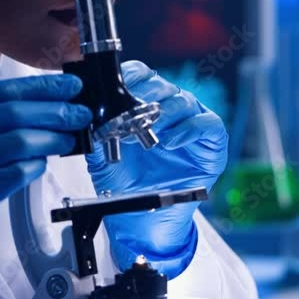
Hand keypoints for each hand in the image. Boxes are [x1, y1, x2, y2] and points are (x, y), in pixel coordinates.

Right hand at [0, 74, 91, 298]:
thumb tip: (25, 118)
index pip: (0, 91)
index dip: (40, 87)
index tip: (66, 86)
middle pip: (16, 111)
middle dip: (55, 110)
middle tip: (79, 112)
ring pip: (21, 140)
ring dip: (52, 138)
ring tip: (68, 139)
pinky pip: (18, 172)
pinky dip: (35, 167)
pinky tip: (41, 165)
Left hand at [86, 61, 227, 277]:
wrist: (141, 222)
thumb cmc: (124, 184)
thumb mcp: (101, 154)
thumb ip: (97, 131)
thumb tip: (86, 111)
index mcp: (144, 105)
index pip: (141, 76)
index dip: (131, 75)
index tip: (117, 84)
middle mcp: (169, 110)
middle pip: (162, 85)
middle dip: (144, 97)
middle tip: (129, 116)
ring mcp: (191, 125)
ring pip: (184, 101)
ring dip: (164, 112)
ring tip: (149, 130)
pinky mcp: (212, 145)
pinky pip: (208, 125)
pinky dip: (190, 129)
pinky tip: (171, 142)